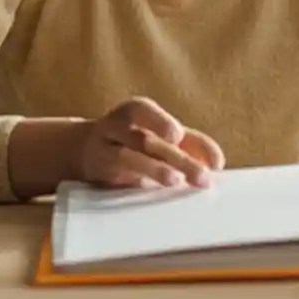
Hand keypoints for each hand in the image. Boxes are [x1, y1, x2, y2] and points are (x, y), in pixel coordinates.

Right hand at [71, 96, 223, 188]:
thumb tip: (216, 162)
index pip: (145, 111)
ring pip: (129, 156)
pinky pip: (116, 176)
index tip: (178, 136)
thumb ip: (191, 144)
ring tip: (176, 181)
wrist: (82, 150)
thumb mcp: (161, 135)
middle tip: (202, 176)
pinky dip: (136, 181)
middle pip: (145, 139)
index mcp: (134, 110)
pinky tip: (150, 188)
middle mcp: (116, 125)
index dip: (161, 121)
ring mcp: (104, 148)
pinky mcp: (98, 171)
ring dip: (154, 169)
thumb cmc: (133, 140)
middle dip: (176, 158)